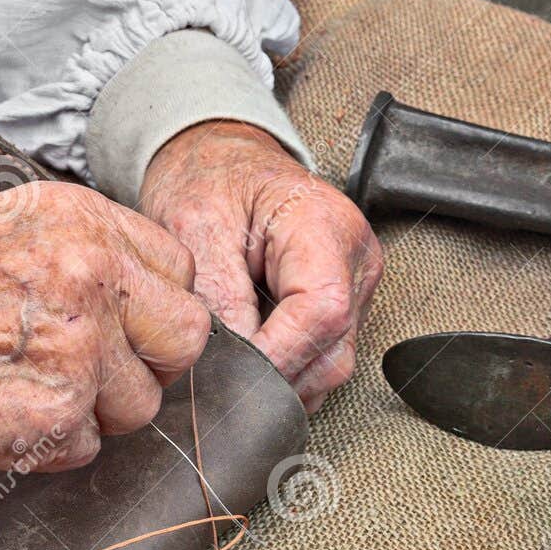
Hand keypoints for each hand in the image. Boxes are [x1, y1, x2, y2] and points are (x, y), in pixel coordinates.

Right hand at [0, 182, 209, 470]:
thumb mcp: (6, 230)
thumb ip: (84, 253)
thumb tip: (145, 294)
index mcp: (82, 223)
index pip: (179, 270)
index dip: (153, 307)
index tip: (124, 324)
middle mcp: (91, 276)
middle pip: (186, 336)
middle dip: (150, 362)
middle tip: (96, 369)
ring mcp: (80, 348)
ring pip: (142, 403)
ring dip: (96, 410)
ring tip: (26, 387)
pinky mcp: (58, 415)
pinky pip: (90, 446)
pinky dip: (52, 445)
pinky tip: (4, 413)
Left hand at [138, 122, 382, 413]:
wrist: (222, 162)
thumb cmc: (211, 179)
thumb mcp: (196, 226)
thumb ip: (217, 297)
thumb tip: (231, 366)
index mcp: (325, 227)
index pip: (322, 311)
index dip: (278, 356)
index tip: (231, 376)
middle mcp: (354, 260)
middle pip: (334, 351)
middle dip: (277, 378)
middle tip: (219, 387)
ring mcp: (355, 287)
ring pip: (331, 365)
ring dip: (281, 381)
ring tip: (231, 375)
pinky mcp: (342, 306)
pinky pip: (322, 358)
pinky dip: (286, 372)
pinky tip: (251, 366)